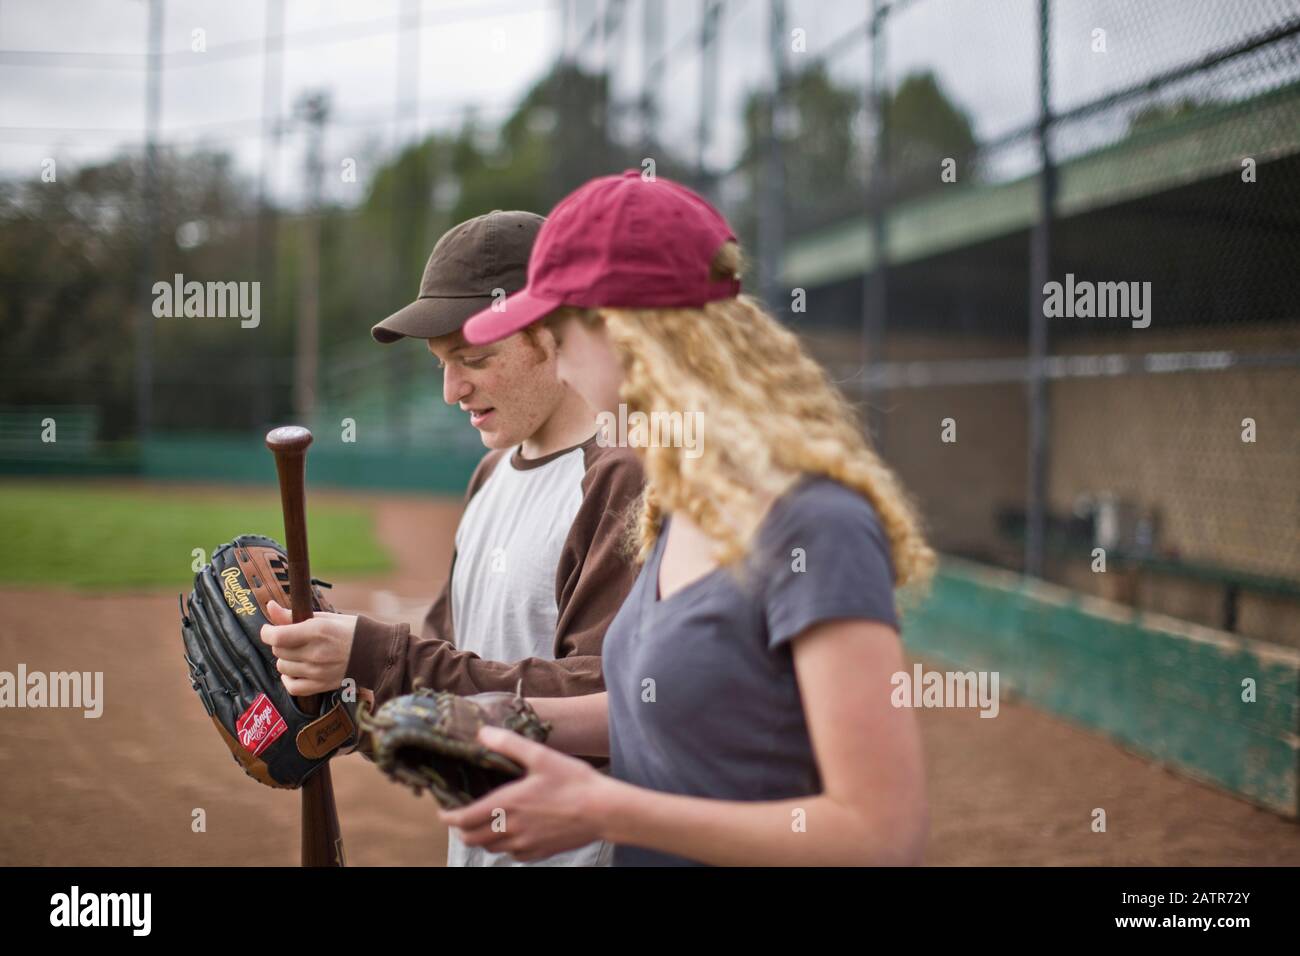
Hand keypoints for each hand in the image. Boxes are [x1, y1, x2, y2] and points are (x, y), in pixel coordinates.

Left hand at [260, 599, 356, 695]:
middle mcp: (316, 652)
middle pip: (278, 651)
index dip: (267, 632)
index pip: (277, 637)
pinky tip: (296, 671)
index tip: (269, 629)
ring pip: (283, 667)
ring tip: (299, 654)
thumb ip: (293, 615)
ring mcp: (318, 671)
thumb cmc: (351, 631)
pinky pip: (292, 687)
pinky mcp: (321, 685)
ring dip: (286, 660)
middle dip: (280, 644)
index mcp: (317, 630)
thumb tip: (270, 606)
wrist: (377, 653)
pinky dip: (289, 679)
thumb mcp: (324, 618)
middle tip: (292, 639)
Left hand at [438, 726, 617, 861]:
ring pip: (491, 848)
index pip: (464, 820)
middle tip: (463, 815)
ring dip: (482, 837)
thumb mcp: (540, 756)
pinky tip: (514, 832)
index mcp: (506, 805)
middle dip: (462, 829)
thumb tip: (481, 734)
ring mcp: (525, 844)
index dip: (448, 817)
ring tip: (485, 823)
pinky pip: (512, 855)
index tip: (443, 811)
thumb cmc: (573, 781)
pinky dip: (505, 845)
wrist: (603, 810)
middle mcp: (511, 830)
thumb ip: (508, 744)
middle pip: (472, 838)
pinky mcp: (539, 852)